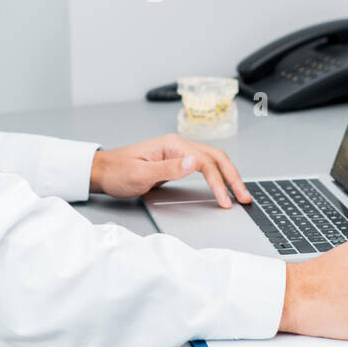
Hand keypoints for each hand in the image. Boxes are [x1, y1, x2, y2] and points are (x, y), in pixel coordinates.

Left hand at [89, 133, 250, 207]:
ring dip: (228, 176)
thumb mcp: (141, 174)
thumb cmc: (117, 172)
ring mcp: (178, 152)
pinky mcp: (176, 161)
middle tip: (245, 197)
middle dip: (233, 178)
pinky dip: (218, 175)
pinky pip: (204, 165)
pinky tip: (224, 185)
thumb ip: (169, 168)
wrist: (103, 171)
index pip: (204, 162)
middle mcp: (178, 145)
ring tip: (240, 194)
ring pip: (213, 160)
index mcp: (172, 145)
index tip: (225, 201)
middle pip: (215, 157)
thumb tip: (194, 162)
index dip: (218, 183)